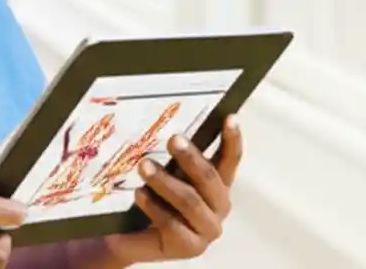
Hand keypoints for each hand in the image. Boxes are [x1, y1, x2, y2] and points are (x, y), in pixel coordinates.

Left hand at [98, 115, 243, 265]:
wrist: (133, 235)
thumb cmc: (155, 197)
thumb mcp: (166, 174)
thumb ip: (174, 158)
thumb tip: (170, 127)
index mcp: (217, 185)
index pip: (230, 160)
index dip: (232, 140)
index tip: (230, 118)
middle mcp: (219, 206)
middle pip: (210, 178)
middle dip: (191, 158)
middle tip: (172, 140)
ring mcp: (207, 229)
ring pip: (190, 201)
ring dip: (165, 181)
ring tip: (143, 165)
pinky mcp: (190, 247)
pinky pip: (173, 224)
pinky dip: (154, 206)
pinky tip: (139, 194)